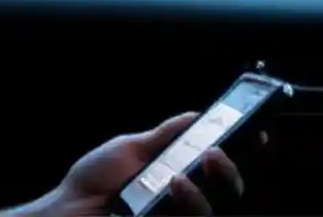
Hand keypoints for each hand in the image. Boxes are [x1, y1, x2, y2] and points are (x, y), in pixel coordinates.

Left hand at [27, 112, 245, 216]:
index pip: (217, 169)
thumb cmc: (93, 182)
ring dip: (203, 192)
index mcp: (178, 177)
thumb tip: (197, 115)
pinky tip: (173, 190)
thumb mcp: (131, 148)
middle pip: (225, 192)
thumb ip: (166, 135)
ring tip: (181, 176)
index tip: (256, 132)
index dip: (240, 153)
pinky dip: (187, 204)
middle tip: (214, 153)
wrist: (67, 209)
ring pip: (210, 212)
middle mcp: (181, 201)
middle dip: (229, 171)